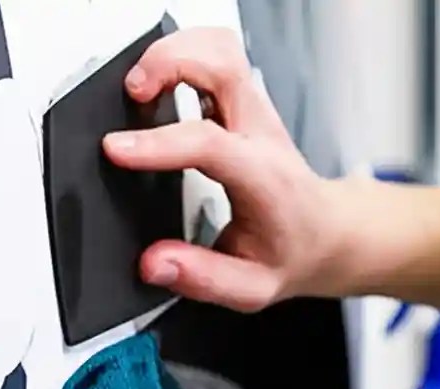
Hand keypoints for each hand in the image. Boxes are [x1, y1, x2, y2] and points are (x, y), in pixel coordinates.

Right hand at [103, 27, 376, 310]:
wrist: (324, 233)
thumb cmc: (289, 253)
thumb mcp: (250, 288)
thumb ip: (202, 277)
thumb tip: (154, 263)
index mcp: (262, 180)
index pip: (209, 144)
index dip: (158, 143)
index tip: (116, 149)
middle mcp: (260, 134)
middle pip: (222, 67)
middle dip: (168, 66)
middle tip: (131, 93)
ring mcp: (254, 111)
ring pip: (220, 49)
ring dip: (174, 53)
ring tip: (139, 82)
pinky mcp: (243, 101)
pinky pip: (216, 54)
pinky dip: (182, 54)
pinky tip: (159, 77)